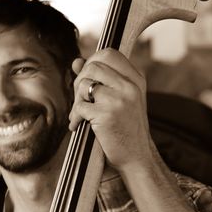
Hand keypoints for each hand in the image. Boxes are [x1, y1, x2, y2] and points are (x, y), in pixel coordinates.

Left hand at [70, 48, 154, 174]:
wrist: (136, 157)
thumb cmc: (125, 128)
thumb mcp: (119, 98)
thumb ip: (100, 79)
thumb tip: (76, 61)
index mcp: (136, 79)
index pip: (108, 54)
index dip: (92, 62)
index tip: (88, 78)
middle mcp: (130, 86)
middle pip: (92, 66)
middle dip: (80, 81)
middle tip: (81, 98)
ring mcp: (119, 99)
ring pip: (84, 84)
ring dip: (76, 99)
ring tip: (80, 113)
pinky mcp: (106, 114)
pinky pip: (80, 106)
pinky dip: (75, 117)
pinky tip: (78, 125)